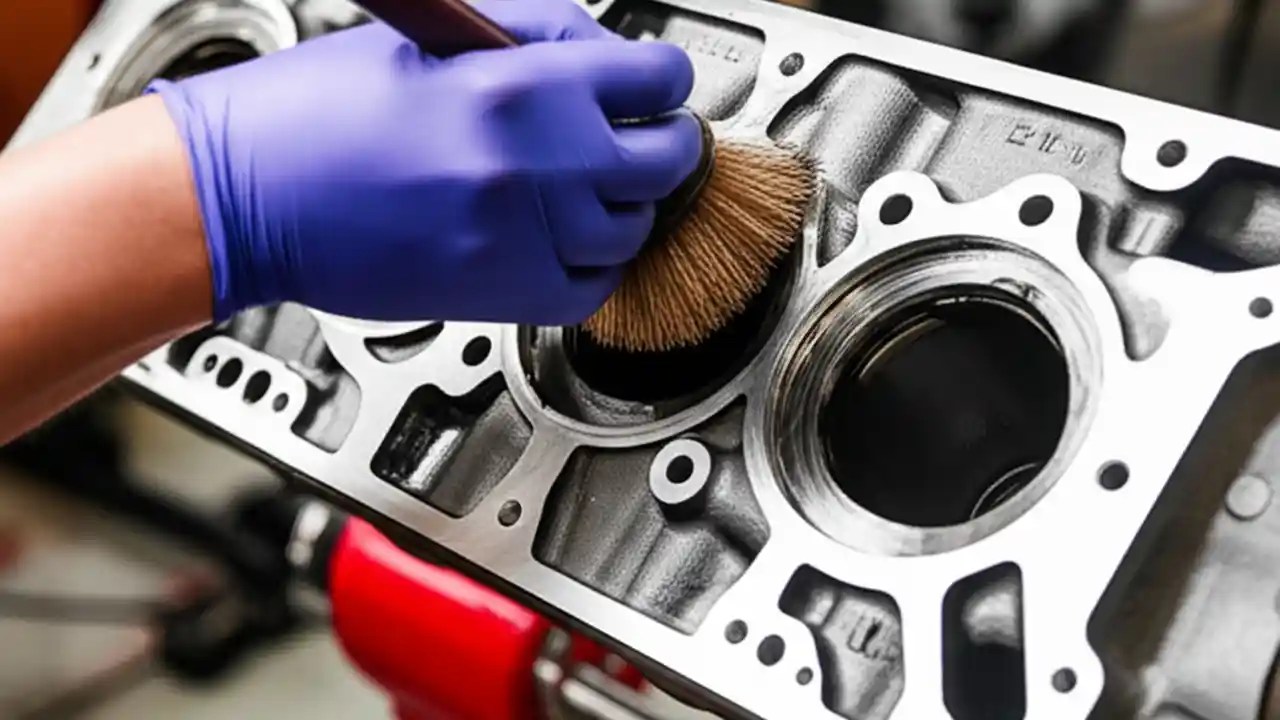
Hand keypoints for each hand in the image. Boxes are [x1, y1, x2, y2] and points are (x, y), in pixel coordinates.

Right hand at [148, 0, 700, 324]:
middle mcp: (539, 163)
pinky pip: (594, 287)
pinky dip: (594, 264)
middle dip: (658, 142)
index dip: (659, 82)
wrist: (246, 193)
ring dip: (624, 205)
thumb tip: (606, 51)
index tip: (652, 90)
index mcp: (524, 83)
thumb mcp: (437, 36)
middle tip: (639, 138)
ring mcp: (527, 236)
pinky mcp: (504, 295)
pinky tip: (564, 239)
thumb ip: (540, 35)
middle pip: (666, 160)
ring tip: (587, 189)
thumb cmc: (320, 110)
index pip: (659, 82)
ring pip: (636, 227)